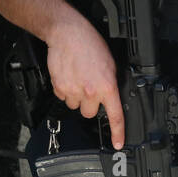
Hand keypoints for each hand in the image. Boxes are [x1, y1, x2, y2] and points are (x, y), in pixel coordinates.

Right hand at [43, 13, 124, 149]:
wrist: (68, 33)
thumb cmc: (90, 43)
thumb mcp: (110, 63)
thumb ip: (110, 84)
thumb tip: (110, 97)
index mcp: (107, 85)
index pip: (115, 115)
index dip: (118, 132)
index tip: (117, 143)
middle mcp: (90, 91)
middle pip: (89, 113)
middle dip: (89, 104)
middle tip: (89, 88)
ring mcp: (73, 90)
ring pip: (75, 106)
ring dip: (76, 96)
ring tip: (78, 78)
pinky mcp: (59, 86)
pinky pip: (63, 97)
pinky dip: (65, 90)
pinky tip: (68, 76)